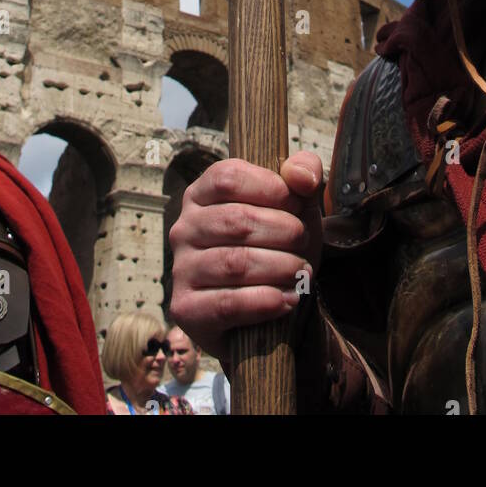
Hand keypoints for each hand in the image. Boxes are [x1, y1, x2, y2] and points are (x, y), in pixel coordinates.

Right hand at [168, 153, 323, 360]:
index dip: (271, 188)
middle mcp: (185, 227)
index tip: (298, 206)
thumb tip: (302, 175)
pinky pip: (227, 304)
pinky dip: (266, 302)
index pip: (228, 177)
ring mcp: (182, 268)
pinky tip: (287, 299)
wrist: (262, 312)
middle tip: (303, 242)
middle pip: (236, 220)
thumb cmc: (275, 247)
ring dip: (281, 267)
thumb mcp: (295, 206)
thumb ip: (303, 174)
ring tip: (301, 272)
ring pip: (235, 263)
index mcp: (203, 194)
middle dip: (284, 231)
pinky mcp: (186, 308)